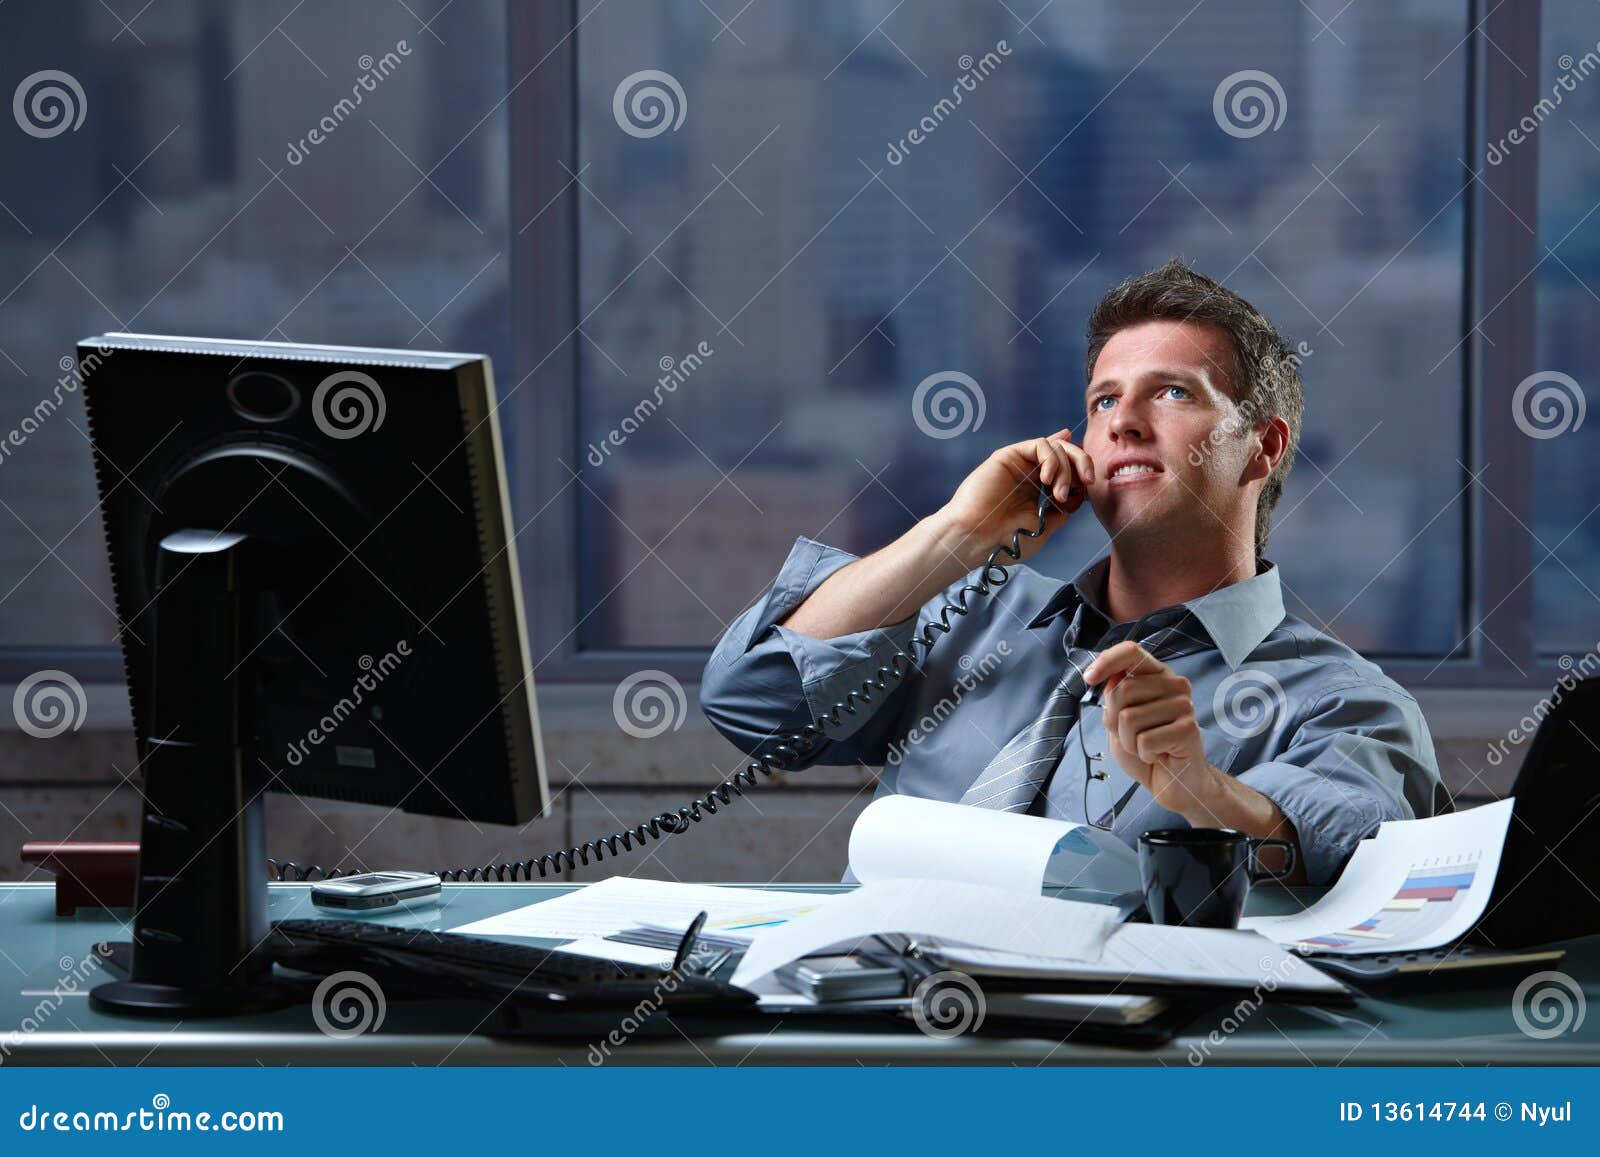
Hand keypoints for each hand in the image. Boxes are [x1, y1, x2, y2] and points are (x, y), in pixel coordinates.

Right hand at [935, 427, 1094, 568]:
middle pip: (1066, 453)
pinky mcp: (1008, 456)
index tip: (1089, 485)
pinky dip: (1051, 459)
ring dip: (1065, 469)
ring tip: (1056, 494)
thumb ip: (1063, 508)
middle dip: (1082, 463)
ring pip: (1056, 447)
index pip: (1067, 468)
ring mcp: (1019, 463)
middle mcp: (1029, 473)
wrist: (976, 539)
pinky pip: (1040, 445)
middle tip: (1087, 481)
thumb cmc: (1004, 540)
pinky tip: (1046, 480)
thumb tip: (1080, 491)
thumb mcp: (1045, 527)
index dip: (1082, 469)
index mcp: (1037, 489)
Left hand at [1083, 641, 1224, 824]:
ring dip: (1128, 742)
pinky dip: (1142, 754)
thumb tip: (1108, 676)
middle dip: (1114, 720)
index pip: (1131, 651)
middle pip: (1122, 690)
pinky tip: (1158, 755)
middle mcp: (1174, 685)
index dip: (1106, 661)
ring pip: (1129, 719)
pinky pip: (1144, 741)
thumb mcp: (1119, 719)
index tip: (1089, 678)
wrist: (1173, 782)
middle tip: (1131, 736)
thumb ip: (1115, 695)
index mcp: (1157, 675)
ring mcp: (1184, 705)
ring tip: (1147, 747)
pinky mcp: (1189, 729)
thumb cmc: (1145, 748)